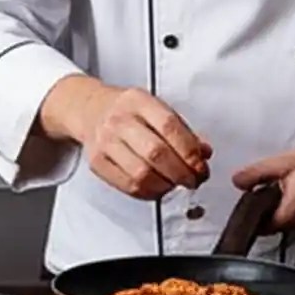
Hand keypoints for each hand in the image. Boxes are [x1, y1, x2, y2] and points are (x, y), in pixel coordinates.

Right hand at [40, 76, 211, 199]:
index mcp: (138, 102)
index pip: (169, 127)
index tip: (201, 165)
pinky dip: (148, 192)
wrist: (90, 110)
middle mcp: (119, 121)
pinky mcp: (97, 162)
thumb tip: (203, 154)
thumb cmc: (128, 110)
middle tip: (192, 180)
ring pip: (141, 174)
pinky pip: (127, 185)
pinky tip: (157, 188)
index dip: (189, 151)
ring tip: (174, 184)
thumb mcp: (156, 108)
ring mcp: (105, 142)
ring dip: (165, 185)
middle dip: (181, 173)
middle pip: (155, 153)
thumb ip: (182, 130)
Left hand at [231, 139, 294, 230]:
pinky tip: (289, 192)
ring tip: (276, 189)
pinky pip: (292, 218)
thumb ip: (255, 173)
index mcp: (290, 212)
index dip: (249, 214)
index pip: (259, 226)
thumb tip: (237, 181)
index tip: (246, 201)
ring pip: (280, 222)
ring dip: (273, 209)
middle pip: (268, 226)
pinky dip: (286, 207)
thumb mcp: (281, 163)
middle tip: (261, 191)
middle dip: (261, 211)